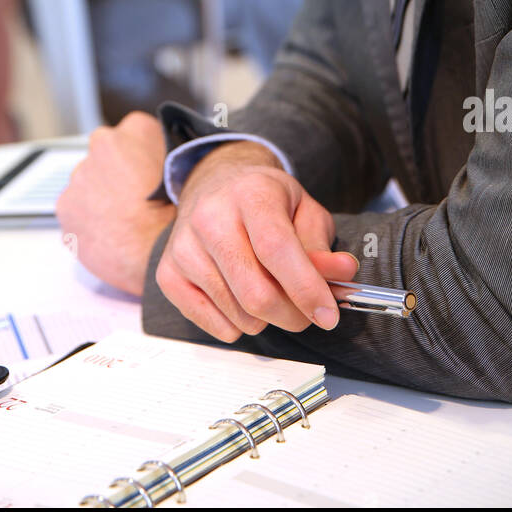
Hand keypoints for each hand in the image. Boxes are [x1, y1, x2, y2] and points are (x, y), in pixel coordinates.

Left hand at [56, 112, 175, 295]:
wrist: (157, 251)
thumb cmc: (176, 215)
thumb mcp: (187, 170)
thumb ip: (165, 153)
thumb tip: (158, 156)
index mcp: (135, 129)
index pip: (131, 134)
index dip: (138, 158)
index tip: (144, 173)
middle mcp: (103, 143)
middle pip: (104, 157)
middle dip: (113, 175)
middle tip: (133, 200)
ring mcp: (81, 174)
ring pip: (87, 184)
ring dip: (98, 198)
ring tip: (122, 220)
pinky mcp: (65, 205)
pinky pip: (75, 211)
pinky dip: (87, 221)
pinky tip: (109, 232)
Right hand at [155, 142, 359, 341]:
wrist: (214, 186)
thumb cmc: (265, 202)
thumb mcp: (303, 210)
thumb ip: (321, 245)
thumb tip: (343, 273)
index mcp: (250, 193)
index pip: (276, 248)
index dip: (306, 287)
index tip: (328, 315)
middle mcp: (210, 217)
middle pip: (256, 292)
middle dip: (292, 315)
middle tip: (306, 313)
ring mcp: (183, 247)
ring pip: (239, 314)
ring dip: (267, 319)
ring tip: (270, 292)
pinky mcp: (168, 274)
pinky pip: (213, 324)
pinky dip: (238, 325)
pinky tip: (241, 298)